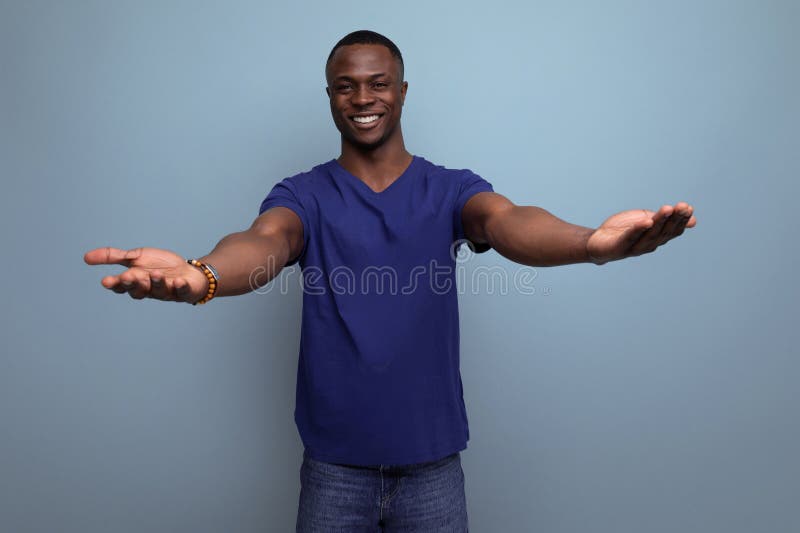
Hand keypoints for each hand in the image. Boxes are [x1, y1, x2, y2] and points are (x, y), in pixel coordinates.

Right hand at [84, 247, 208, 302]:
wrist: (189, 271)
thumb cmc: (160, 266)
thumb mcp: (135, 257)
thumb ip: (113, 257)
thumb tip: (85, 257)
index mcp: (136, 282)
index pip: (122, 287)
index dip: (116, 285)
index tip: (107, 281)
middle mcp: (150, 290)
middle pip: (139, 291)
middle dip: (134, 284)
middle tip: (128, 277)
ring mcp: (167, 292)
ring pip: (159, 290)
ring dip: (157, 282)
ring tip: (156, 274)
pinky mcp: (184, 291)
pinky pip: (182, 291)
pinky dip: (180, 287)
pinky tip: (178, 282)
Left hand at [586, 202, 696, 264]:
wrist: (598, 243)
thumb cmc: (624, 232)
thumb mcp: (648, 222)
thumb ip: (666, 221)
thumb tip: (693, 219)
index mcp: (656, 239)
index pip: (672, 230)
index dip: (681, 220)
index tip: (688, 207)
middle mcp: (648, 245)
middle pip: (663, 232)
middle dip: (674, 219)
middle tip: (682, 206)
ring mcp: (634, 248)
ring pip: (649, 234)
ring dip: (659, 221)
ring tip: (667, 209)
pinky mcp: (619, 248)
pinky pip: (630, 238)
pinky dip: (638, 230)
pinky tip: (645, 221)